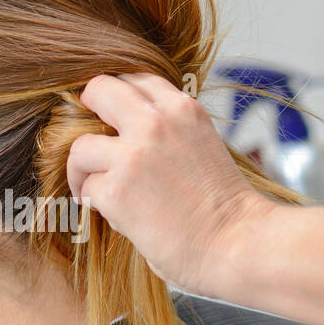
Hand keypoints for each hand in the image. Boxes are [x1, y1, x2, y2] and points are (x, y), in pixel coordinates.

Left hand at [66, 72, 275, 296]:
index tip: (109, 116)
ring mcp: (134, 155)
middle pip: (98, 90)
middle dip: (86, 111)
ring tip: (95, 188)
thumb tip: (126, 134)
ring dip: (83, 170)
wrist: (243, 246)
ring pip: (80, 147)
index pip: (134, 78)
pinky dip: (94, 202)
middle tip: (90, 137)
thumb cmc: (226, 208)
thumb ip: (168, 131)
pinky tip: (114, 214)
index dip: (116, 97)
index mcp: (183, 109)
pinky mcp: (117, 190)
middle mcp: (157, 123)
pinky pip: (87, 188)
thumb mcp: (203, 145)